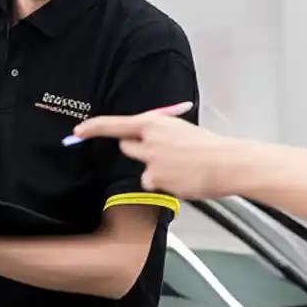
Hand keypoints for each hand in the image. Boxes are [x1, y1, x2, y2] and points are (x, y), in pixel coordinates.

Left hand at [72, 113, 240, 198]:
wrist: (229, 162)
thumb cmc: (211, 146)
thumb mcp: (182, 129)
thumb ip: (161, 132)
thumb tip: (148, 136)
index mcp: (155, 123)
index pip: (115, 124)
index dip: (93, 127)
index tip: (78, 131)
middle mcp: (149, 140)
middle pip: (126, 147)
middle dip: (138, 152)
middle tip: (160, 154)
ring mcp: (151, 161)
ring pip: (142, 168)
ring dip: (153, 169)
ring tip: (180, 167)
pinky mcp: (156, 179)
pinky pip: (152, 184)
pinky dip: (164, 184)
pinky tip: (182, 179)